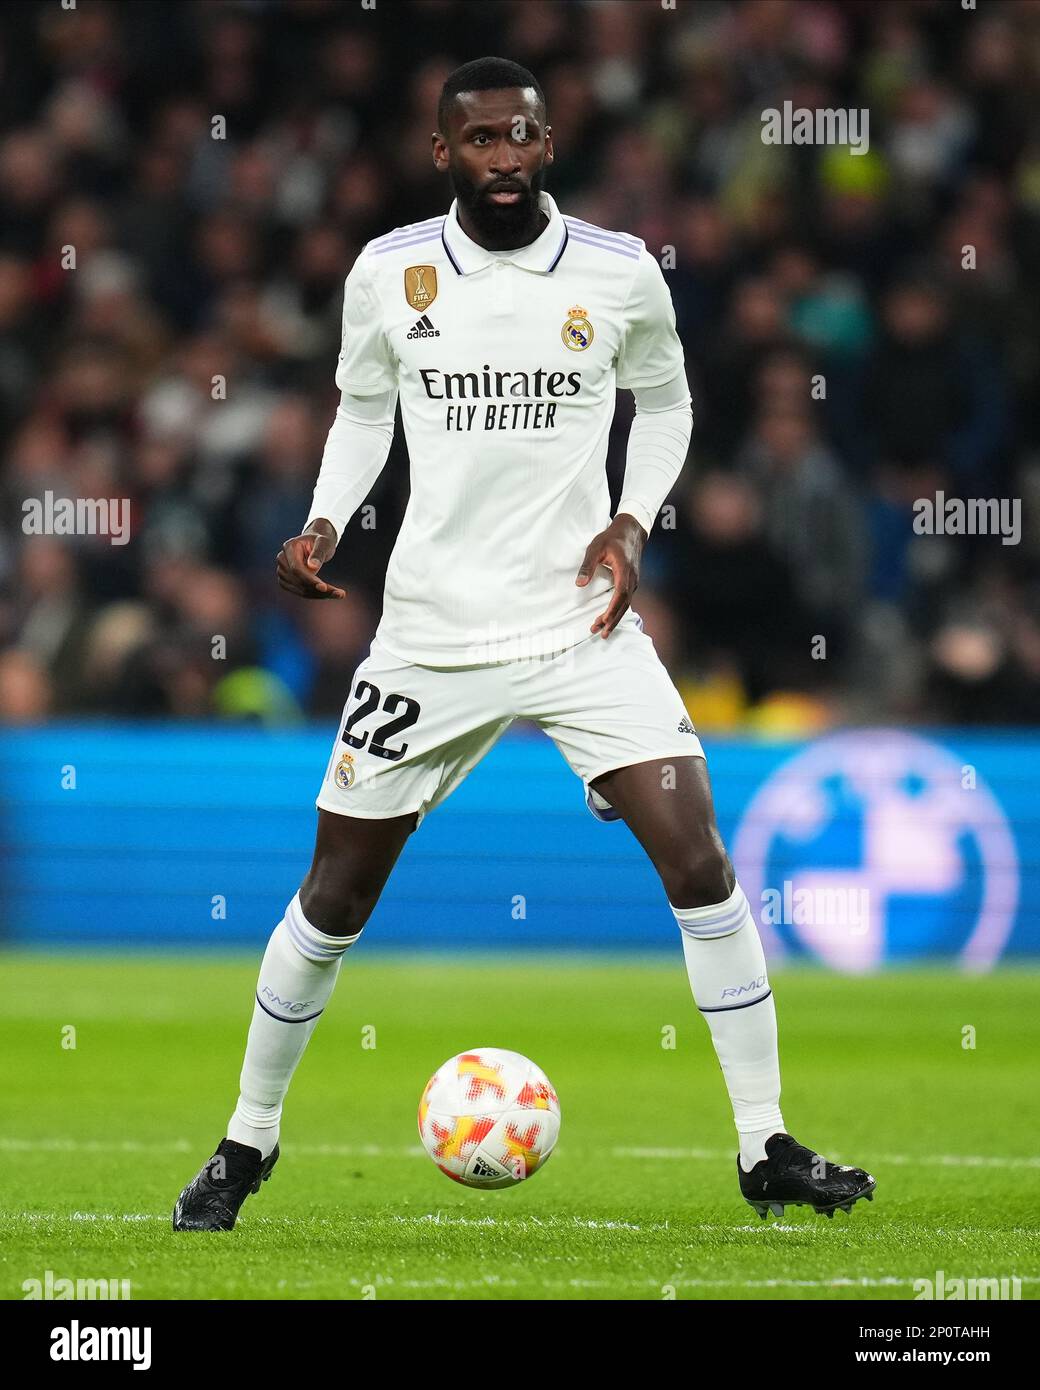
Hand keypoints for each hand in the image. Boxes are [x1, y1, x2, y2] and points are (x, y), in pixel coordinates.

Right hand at [276, 519, 346, 599]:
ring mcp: (282, 571)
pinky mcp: (286, 580)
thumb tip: (312, 566)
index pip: (296, 568)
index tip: (324, 588)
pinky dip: (315, 594)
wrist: (316, 543)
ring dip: (319, 594)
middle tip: (340, 594)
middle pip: (298, 581)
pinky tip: (330, 593)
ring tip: (339, 594)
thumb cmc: (321, 541)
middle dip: (318, 590)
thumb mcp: (324, 543)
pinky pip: (300, 592)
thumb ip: (318, 553)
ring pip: (300, 590)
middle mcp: (282, 559)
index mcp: (289, 547)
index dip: (309, 579)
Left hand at [574, 513, 646, 637]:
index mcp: (624, 570)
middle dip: (612, 620)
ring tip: (603, 631)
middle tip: (600, 633)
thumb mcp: (596, 548)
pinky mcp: (632, 582)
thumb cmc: (612, 537)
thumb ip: (588, 566)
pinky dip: (618, 611)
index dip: (612, 609)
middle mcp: (632, 579)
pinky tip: (611, 618)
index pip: (620, 594)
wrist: (632, 530)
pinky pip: (626, 600)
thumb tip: (579, 584)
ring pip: (626, 604)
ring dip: (615, 618)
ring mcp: (634, 581)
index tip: (604, 620)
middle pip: (624, 604)